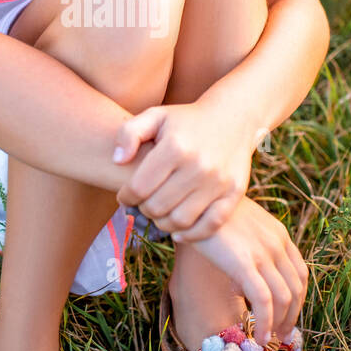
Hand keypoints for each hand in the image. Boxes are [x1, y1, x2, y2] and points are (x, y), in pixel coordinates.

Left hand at [112, 100, 254, 239]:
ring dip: (163, 223)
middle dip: (143, 208)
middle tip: (143, 202)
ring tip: (159, 212)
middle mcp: (198, 166)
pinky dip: (192, 234)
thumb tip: (117, 160)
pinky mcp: (233, 193)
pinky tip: (179, 230)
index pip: (139, 187)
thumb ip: (129, 133)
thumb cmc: (185, 120)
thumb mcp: (155, 116)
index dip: (126, 196)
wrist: (233, 118)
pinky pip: (210, 226)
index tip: (125, 195)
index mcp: (175, 147)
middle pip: (157, 207)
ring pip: (180, 221)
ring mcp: (218, 182)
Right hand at [183, 195, 308, 344]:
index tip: (287, 316)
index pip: (300, 274)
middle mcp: (277, 243)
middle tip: (280, 336)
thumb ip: (251, 245)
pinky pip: (264, 301)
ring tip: (268, 341)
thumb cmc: (209, 212)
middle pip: (296, 289)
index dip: (297, 300)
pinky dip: (266, 323)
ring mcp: (263, 253)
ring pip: (283, 298)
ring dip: (279, 324)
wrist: (192, 196)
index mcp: (279, 234)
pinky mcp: (244, 263)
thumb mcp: (240, 225)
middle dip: (291, 317)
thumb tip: (247, 272)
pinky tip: (259, 337)